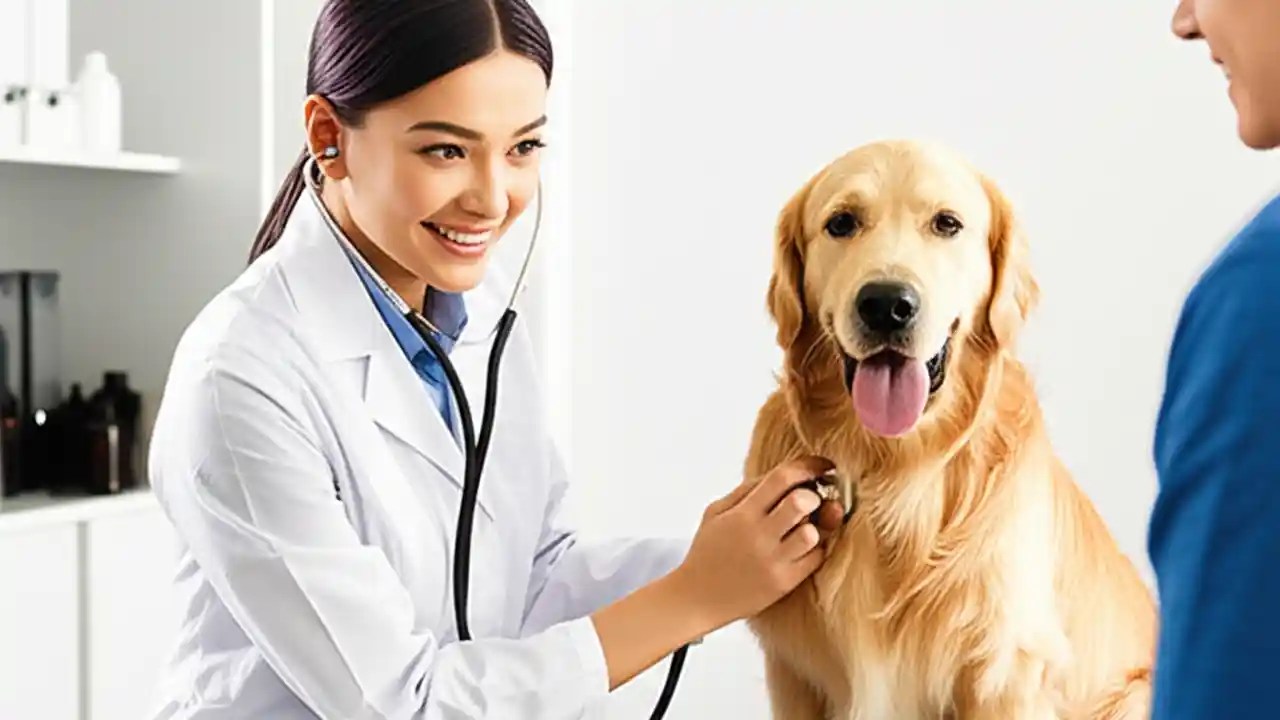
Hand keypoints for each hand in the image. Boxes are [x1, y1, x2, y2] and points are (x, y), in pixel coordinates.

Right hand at [672, 456, 836, 630]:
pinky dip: (814, 549)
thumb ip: (746, 490)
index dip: (807, 466)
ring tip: (802, 528)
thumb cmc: (707, 552)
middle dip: (814, 495)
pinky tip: (801, 547)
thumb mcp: (716, 513)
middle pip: (802, 502)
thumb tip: (782, 475)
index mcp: (742, 514)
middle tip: (811, 500)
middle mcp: (758, 536)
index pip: (781, 478)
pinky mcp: (784, 583)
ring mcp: (773, 561)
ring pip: (812, 533)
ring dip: (814, 526)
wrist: (697, 598)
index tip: (820, 466)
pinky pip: (815, 558)